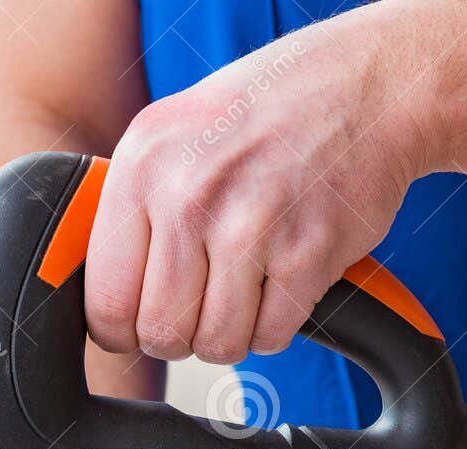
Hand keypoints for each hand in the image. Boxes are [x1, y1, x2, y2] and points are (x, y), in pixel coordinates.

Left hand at [84, 10, 427, 363]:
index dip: (122, 331)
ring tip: (242, 293)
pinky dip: (275, 326)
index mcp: (143, 168)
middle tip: (198, 309)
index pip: (106, 301)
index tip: (139, 326)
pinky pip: (271, 336)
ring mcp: (251, 225)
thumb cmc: (264, 116)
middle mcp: (190, 195)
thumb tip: (101, 297)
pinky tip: (279, 284)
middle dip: (180, 336)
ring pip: (217, 344)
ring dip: (229, 334)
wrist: (364, 87)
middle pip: (161, 333)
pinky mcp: (308, 252)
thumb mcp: (171, 138)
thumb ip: (133, 211)